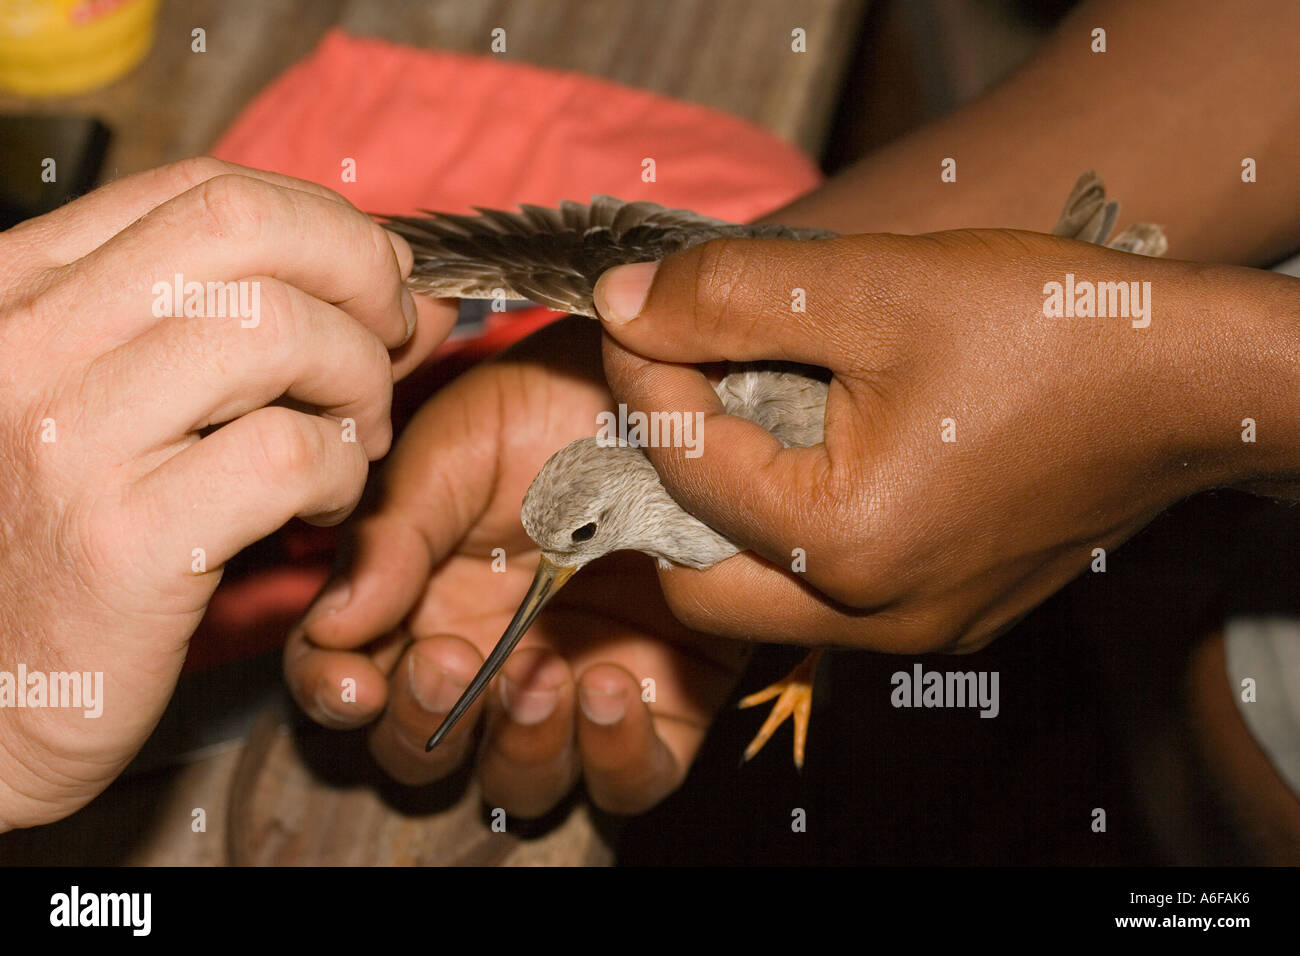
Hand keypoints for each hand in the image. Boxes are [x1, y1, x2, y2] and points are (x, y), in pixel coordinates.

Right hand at [0, 158, 456, 829]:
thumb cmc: (73, 538)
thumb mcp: (138, 402)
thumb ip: (257, 327)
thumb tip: (407, 286)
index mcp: (22, 291)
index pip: (206, 193)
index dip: (326, 227)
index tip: (378, 282)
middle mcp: (28, 342)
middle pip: (247, 229)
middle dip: (360, 275)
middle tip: (388, 345)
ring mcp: (67, 437)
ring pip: (278, 330)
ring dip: (357, 381)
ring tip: (353, 439)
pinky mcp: (122, 540)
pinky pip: (289, 453)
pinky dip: (343, 472)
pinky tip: (323, 506)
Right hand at [284, 316, 747, 816]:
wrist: (668, 388)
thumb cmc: (549, 408)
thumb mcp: (458, 449)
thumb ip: (393, 534)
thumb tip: (337, 628)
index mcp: (418, 604)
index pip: (346, 681)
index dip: (334, 696)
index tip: (354, 680)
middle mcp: (487, 661)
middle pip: (424, 756)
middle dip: (425, 727)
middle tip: (453, 662)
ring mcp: (572, 687)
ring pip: (524, 782)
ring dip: (521, 752)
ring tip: (545, 684)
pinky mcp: (664, 701)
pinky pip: (634, 776)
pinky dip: (618, 759)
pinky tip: (613, 689)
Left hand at [595, 231, 1299, 652]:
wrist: (1192, 383)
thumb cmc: (1051, 331)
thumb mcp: (876, 287)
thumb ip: (733, 294)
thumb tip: (623, 300)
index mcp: (843, 543)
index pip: (683, 464)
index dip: (642, 377)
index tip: (640, 315)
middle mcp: (875, 616)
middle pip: (696, 581)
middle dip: (667, 486)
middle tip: (681, 393)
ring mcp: (918, 627)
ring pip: (761, 600)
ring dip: (729, 516)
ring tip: (746, 418)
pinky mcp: (950, 615)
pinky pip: (828, 598)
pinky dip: (794, 535)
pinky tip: (819, 453)